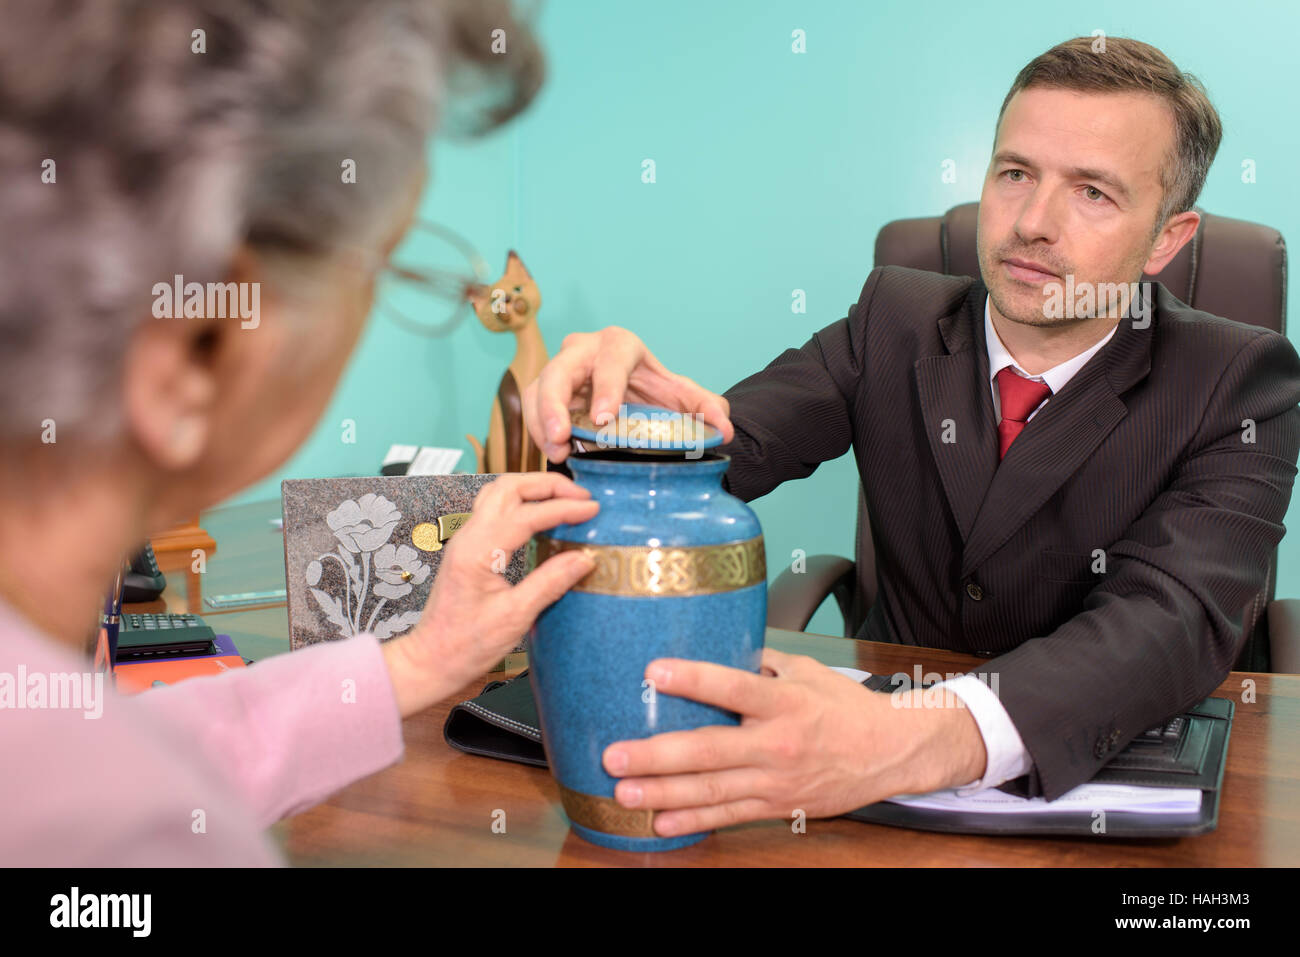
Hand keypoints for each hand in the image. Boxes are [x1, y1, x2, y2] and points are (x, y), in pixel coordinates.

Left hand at [382, 472, 597, 715]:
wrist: (431, 660)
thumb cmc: (465, 645)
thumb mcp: (515, 617)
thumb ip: (550, 583)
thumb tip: (583, 558)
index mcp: (478, 552)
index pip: (527, 514)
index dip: (563, 508)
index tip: (592, 510)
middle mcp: (468, 538)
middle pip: (509, 487)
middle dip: (548, 485)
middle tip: (581, 496)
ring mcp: (466, 540)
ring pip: (499, 493)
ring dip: (533, 489)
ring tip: (565, 500)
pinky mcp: (469, 549)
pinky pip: (495, 510)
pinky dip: (522, 503)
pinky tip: (542, 518)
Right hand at [522, 326, 734, 462]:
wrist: (640, 398)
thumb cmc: (657, 393)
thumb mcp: (685, 399)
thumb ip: (708, 410)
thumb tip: (724, 429)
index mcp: (620, 345)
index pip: (611, 362)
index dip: (607, 389)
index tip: (605, 419)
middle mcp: (584, 350)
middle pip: (560, 370)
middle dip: (555, 403)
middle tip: (560, 436)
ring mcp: (560, 369)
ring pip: (537, 389)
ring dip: (540, 422)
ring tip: (555, 452)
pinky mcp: (544, 392)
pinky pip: (532, 407)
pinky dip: (537, 430)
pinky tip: (553, 453)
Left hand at [601, 649, 987, 836]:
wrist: (890, 752)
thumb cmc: (845, 707)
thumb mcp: (805, 670)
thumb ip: (759, 659)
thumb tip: (717, 639)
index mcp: (785, 701)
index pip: (734, 687)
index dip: (694, 679)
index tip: (654, 670)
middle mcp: (777, 743)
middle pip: (710, 750)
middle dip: (657, 755)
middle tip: (614, 755)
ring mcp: (776, 780)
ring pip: (712, 790)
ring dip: (663, 793)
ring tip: (623, 792)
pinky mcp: (777, 805)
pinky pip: (728, 816)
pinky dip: (693, 820)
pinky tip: (660, 822)